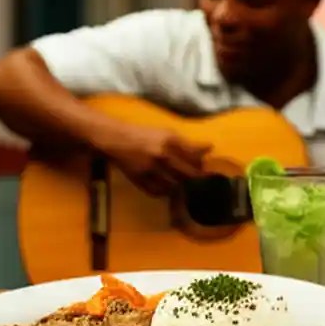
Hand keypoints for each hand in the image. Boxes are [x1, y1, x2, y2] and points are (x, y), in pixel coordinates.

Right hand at [97, 124, 211, 196]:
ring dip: (179, 186)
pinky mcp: (140, 179)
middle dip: (195, 179)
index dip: (202, 166)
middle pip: (188, 175)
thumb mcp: (167, 133)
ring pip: (174, 186)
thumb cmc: (144, 135)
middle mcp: (162, 154)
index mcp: (170, 140)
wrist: (115, 139)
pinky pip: (158, 192)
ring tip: (180, 181)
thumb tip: (209, 148)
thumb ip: (188, 143)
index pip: (195, 159)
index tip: (204, 169)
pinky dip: (164, 191)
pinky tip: (166, 185)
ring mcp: (150, 168)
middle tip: (196, 180)